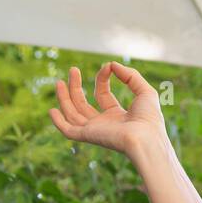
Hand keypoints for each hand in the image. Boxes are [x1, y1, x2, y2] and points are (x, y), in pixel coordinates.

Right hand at [48, 62, 168, 158]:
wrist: (146, 138)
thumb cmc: (150, 118)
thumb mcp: (144, 90)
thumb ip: (130, 76)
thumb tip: (112, 64)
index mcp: (117, 115)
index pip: (102, 95)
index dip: (102, 79)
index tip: (107, 67)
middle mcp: (104, 124)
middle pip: (83, 104)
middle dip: (76, 88)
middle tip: (72, 70)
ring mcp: (95, 130)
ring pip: (73, 114)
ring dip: (65, 99)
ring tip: (59, 82)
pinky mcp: (88, 136)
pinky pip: (69, 131)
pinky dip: (59, 122)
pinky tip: (51, 110)